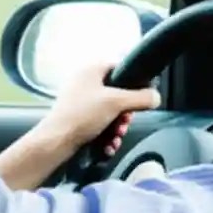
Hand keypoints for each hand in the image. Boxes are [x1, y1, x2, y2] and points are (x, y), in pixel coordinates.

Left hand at [40, 61, 160, 156]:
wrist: (55, 142)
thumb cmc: (83, 115)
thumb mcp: (118, 103)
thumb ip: (141, 98)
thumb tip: (156, 97)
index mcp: (91, 70)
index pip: (120, 67)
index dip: (134, 80)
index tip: (141, 95)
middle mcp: (85, 82)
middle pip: (118, 93)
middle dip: (126, 112)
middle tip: (125, 122)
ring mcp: (80, 101)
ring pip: (110, 111)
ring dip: (118, 126)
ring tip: (116, 136)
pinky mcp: (77, 118)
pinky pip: (100, 123)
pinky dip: (107, 134)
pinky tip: (108, 145)